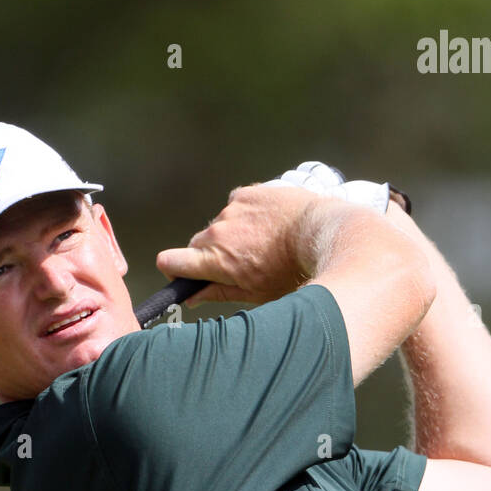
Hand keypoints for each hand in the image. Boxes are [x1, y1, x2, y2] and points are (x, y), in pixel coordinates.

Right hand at [156, 184, 328, 306]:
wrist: (320, 235)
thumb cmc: (290, 273)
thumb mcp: (254, 293)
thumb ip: (217, 293)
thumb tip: (191, 297)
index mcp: (215, 261)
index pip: (170, 261)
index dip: (174, 268)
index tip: (184, 274)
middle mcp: (217, 232)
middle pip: (197, 244)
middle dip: (211, 254)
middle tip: (240, 264)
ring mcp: (232, 210)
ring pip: (220, 225)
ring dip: (232, 234)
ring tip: (264, 243)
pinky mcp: (247, 193)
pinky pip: (237, 205)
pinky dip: (247, 215)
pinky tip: (269, 224)